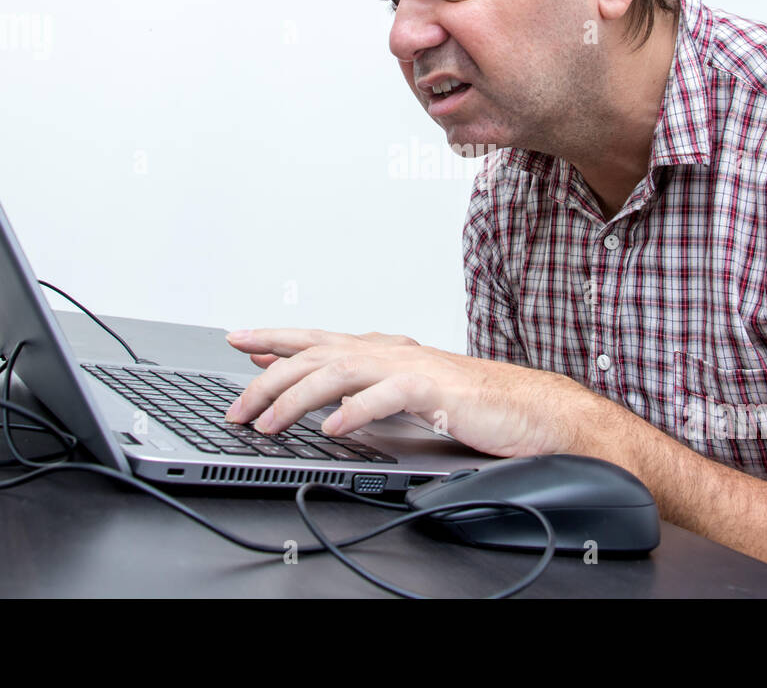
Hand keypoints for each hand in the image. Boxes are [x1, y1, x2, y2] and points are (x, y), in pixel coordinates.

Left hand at [223, 327, 602, 458]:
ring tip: (269, 424)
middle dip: (268, 379)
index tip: (237, 340)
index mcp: (382, 350)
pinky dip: (355, 411)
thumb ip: (360, 387)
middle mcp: (391, 350)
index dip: (274, 338)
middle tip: (237, 408)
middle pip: (315, 354)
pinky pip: (388, 396)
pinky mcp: (435, 390)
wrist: (530, 408)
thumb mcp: (402, 393)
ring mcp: (412, 367)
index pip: (316, 338)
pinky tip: (333, 428)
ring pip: (340, 371)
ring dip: (297, 398)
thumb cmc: (470, 404)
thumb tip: (313, 391)